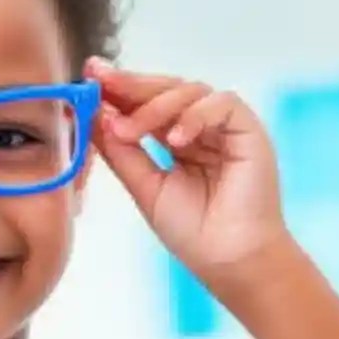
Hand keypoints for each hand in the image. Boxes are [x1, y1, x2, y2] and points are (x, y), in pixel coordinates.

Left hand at [86, 58, 289, 291]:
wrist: (230, 262)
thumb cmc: (191, 231)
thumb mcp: (143, 186)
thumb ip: (121, 151)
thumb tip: (96, 114)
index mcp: (177, 139)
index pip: (146, 104)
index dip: (118, 90)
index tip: (89, 76)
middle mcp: (201, 128)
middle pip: (165, 89)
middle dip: (130, 84)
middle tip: (100, 78)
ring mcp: (224, 127)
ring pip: (189, 90)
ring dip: (154, 105)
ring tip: (129, 130)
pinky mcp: (248, 130)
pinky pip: (222, 104)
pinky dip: (195, 116)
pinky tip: (175, 139)